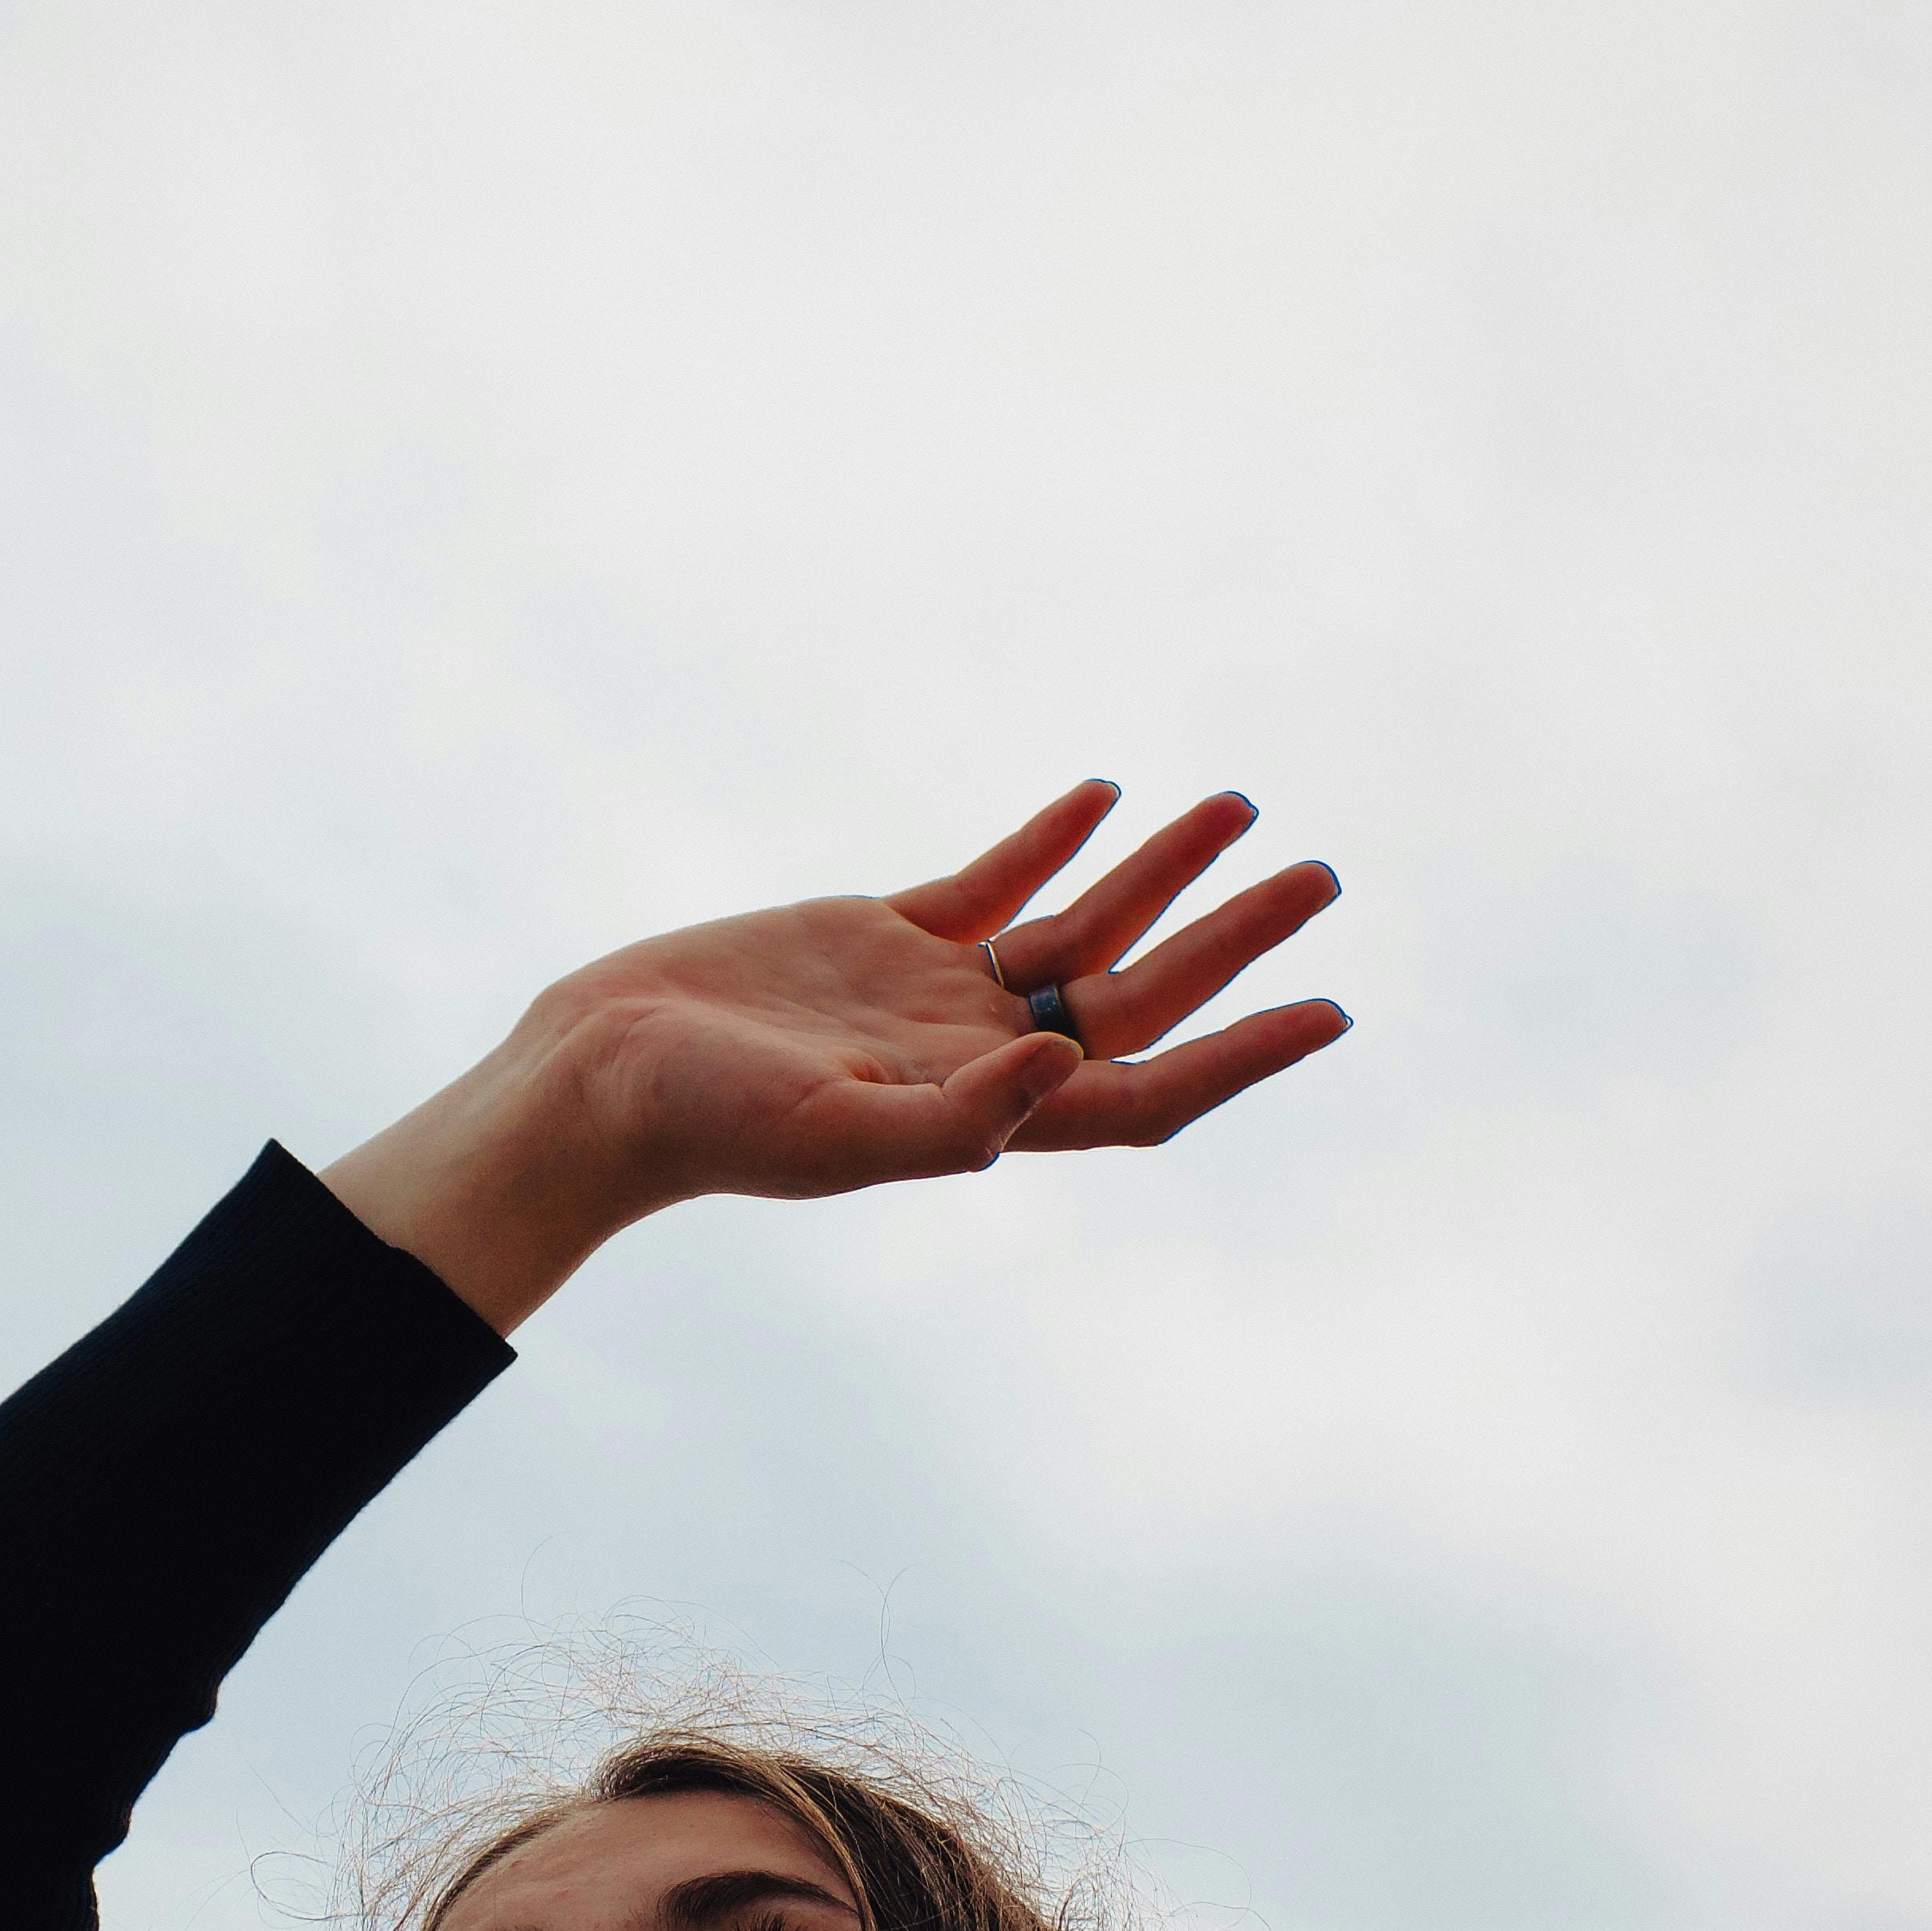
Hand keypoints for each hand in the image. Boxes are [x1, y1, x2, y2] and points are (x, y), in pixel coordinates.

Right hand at [325, 781, 1346, 1331]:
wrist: (600, 1077)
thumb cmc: (706, 1126)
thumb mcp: (833, 1135)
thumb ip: (958, 1118)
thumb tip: (1067, 1063)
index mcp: (988, 1114)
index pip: (1146, 1087)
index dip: (1242, 1055)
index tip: (1331, 1012)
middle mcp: (978, 1055)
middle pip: (1138, 991)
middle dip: (1233, 939)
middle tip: (1323, 877)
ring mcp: (932, 995)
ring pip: (1079, 926)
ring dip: (1162, 872)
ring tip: (1241, 810)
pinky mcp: (878, 936)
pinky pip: (993, 881)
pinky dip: (1052, 839)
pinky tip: (1105, 795)